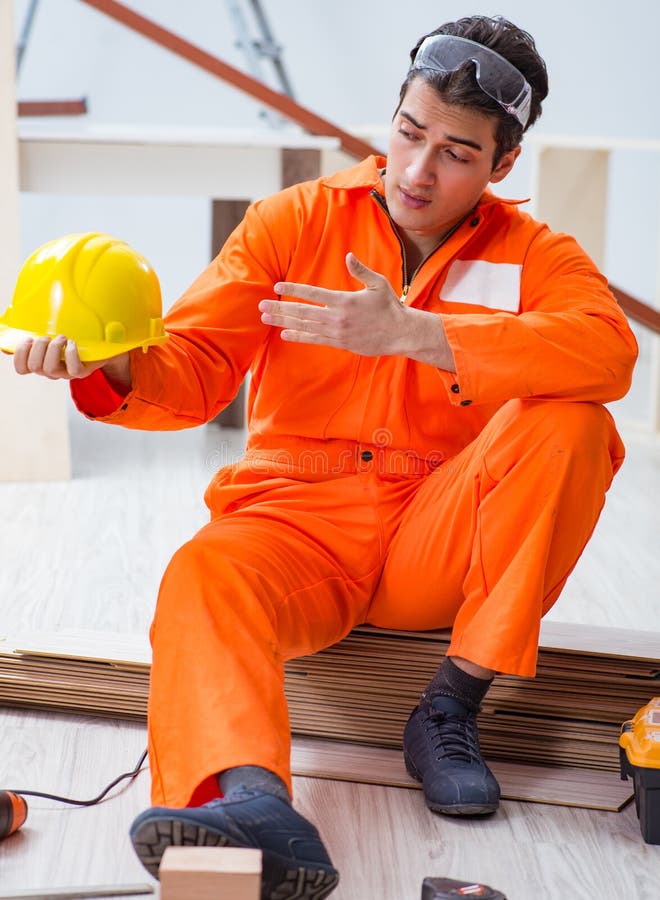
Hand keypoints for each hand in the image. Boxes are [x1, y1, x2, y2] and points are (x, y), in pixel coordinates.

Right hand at [12, 335, 131, 390]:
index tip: (28, 339)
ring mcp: (66, 373)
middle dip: (38, 347)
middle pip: (34, 366)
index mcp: (41, 362)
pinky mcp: (81, 372)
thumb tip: (22, 329)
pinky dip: (71, 353)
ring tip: (62, 338)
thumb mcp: (53, 334)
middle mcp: (51, 370)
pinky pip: (73, 369)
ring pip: (49, 369)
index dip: (20, 355)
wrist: (99, 344)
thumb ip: (37, 333)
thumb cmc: (73, 337)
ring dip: (53, 348)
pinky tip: (72, 343)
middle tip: (48, 336)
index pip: (22, 368)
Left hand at [259, 252, 406, 356]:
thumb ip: (361, 270)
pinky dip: (298, 336)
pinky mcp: (339, 342)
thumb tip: (347, 256)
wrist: (400, 334)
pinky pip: (314, 339)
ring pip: (304, 326)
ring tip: (266, 318)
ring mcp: (337, 332)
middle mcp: (337, 317)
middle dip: (280, 308)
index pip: (313, 293)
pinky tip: (284, 333)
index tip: (277, 286)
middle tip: (261, 305)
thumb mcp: (378, 284)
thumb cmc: (390, 306)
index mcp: (344, 300)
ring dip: (283, 322)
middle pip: (302, 312)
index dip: (293, 289)